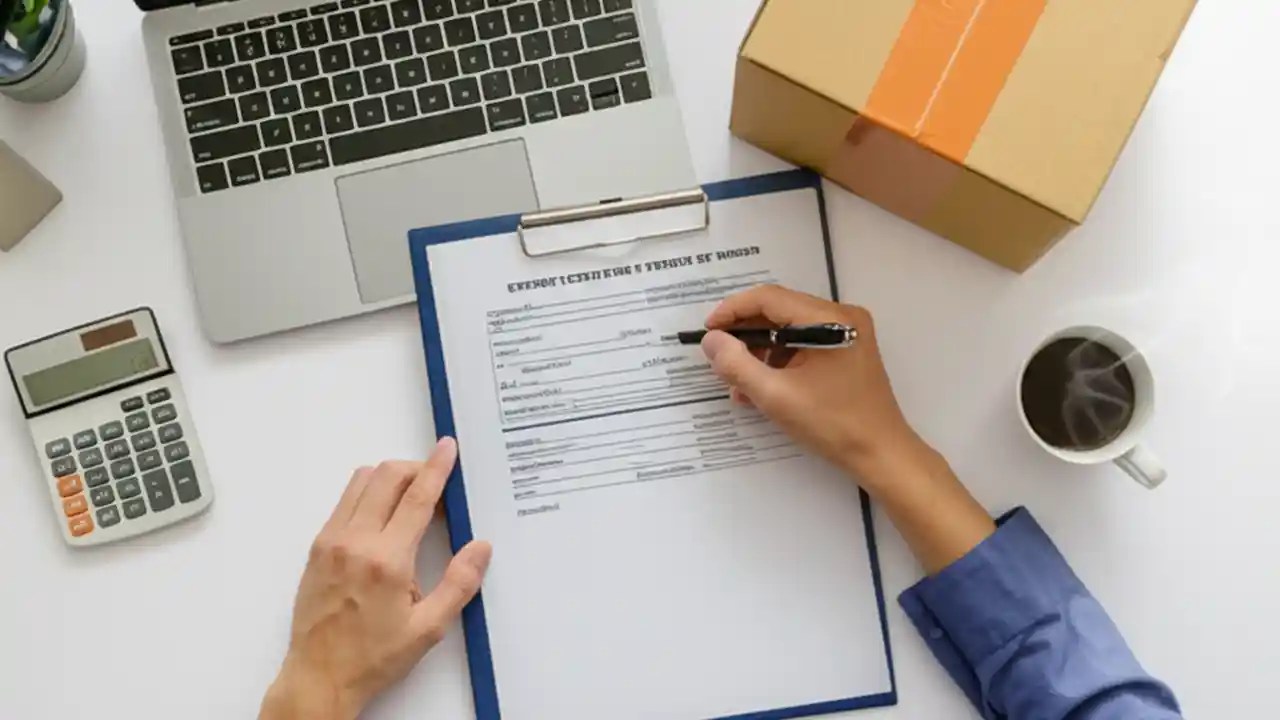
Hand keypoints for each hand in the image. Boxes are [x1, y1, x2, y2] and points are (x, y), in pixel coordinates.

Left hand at [260, 438, 492, 719]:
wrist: (319, 676)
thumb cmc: (375, 657)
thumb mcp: (428, 628)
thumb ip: (459, 584)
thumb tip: (481, 547)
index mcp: (387, 561)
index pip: (416, 498)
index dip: (436, 468)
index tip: (447, 448)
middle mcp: (354, 542)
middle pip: (386, 477)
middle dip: (415, 468)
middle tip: (435, 479)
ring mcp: (330, 541)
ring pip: (360, 482)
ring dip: (389, 477)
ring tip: (410, 495)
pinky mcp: (317, 547)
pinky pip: (344, 501)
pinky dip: (367, 493)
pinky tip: (383, 515)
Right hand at [701, 285, 924, 486]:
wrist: (881, 454)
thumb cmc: (833, 424)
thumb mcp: (776, 396)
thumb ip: (737, 365)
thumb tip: (711, 340)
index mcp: (830, 319)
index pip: (770, 298)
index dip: (733, 311)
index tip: (707, 332)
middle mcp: (842, 317)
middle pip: (780, 311)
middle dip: (745, 334)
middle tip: (718, 356)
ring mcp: (847, 334)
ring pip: (789, 330)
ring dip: (760, 352)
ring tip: (738, 383)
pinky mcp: (846, 352)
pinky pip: (803, 346)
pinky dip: (779, 362)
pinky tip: (760, 388)